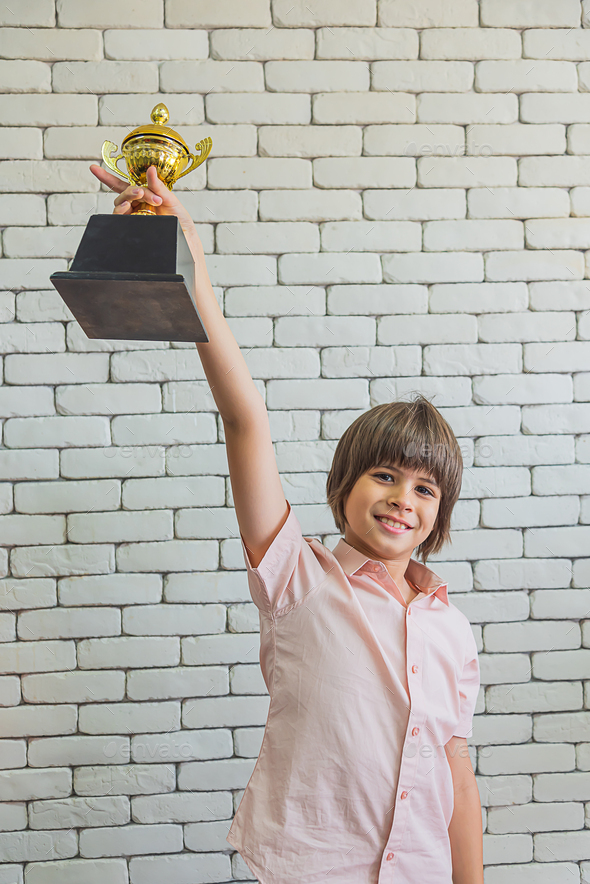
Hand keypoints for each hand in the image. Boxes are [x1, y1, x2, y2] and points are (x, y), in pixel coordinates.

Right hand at [89, 163, 203, 260]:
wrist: (185, 243)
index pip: (124, 185)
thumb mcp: (172, 201)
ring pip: (120, 205)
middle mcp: (136, 207)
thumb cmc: (181, 223)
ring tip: (137, 198)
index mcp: (145, 197)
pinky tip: (127, 208)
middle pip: (123, 194)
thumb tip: (150, 168)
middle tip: (141, 192)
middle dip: (131, 190)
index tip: (93, 168)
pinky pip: (120, 218)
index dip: (107, 177)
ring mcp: (133, 217)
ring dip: (126, 198)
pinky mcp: (132, 227)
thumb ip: (159, 186)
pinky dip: (121, 211)